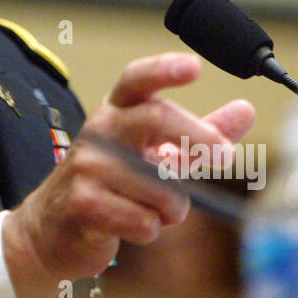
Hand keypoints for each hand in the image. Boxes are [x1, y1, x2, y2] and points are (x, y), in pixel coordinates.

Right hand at [1, 52, 253, 297]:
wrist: (52, 229)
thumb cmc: (112, 186)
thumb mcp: (156, 155)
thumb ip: (200, 135)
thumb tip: (245, 110)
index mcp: (118, 112)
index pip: (137, 80)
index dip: (164, 70)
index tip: (194, 67)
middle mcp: (100, 130)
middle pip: (155, 118)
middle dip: (196, 135)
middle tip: (223, 153)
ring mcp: (88, 166)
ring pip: (162, 186)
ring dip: (171, 208)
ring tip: (150, 209)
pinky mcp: (84, 203)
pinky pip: (144, 221)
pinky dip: (149, 230)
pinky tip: (130, 226)